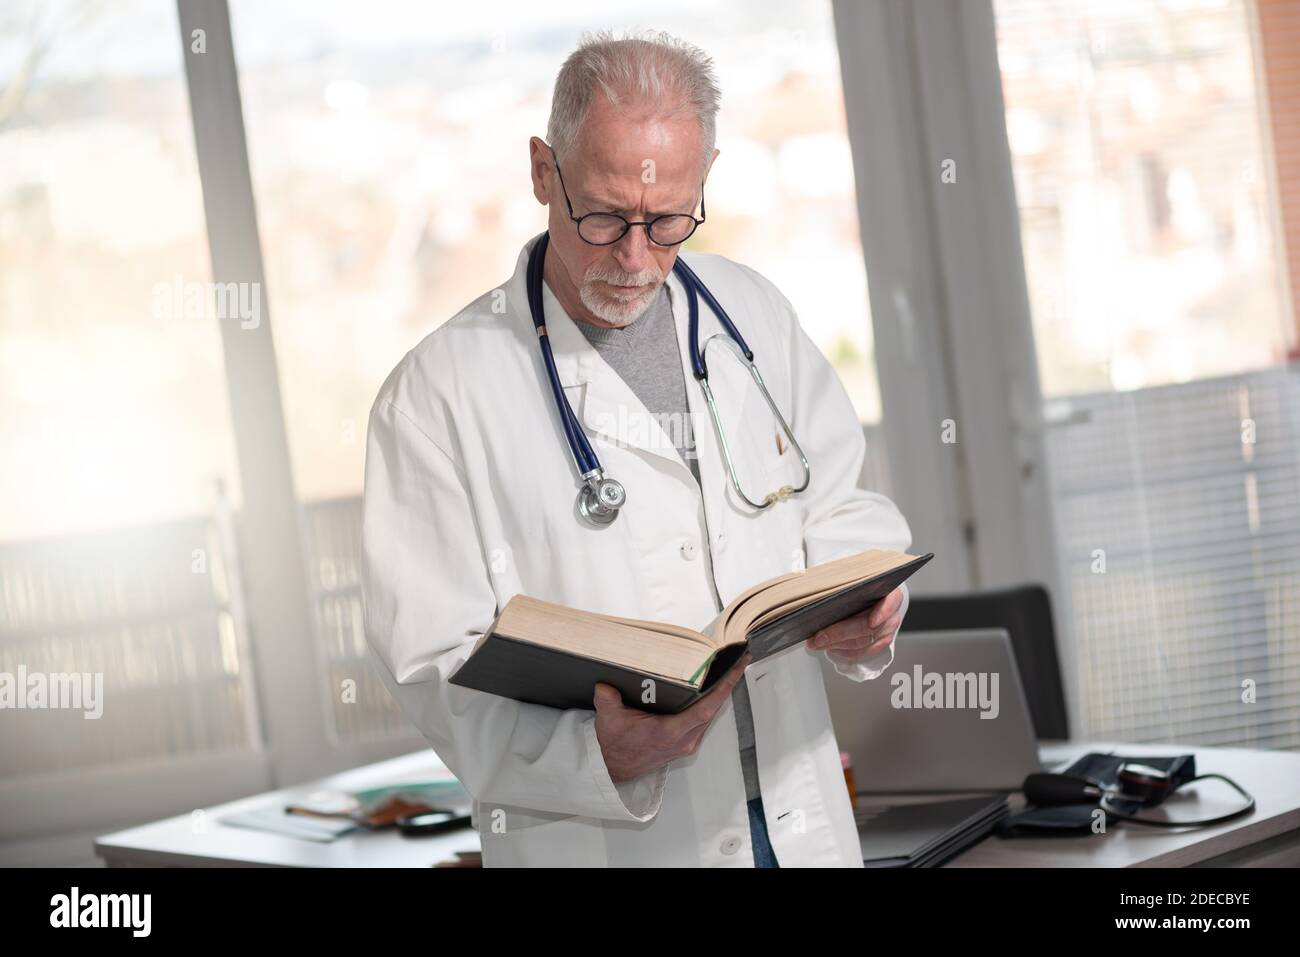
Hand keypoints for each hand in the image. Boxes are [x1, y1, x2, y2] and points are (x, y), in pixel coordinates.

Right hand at [593, 651, 751, 783]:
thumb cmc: (614, 745)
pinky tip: (711, 689)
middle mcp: (683, 740)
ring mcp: (686, 744)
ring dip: (721, 694)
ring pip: (711, 715)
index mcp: (669, 733)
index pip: (705, 710)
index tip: (735, 670)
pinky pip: (704, 720)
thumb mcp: (608, 719)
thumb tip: (606, 685)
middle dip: (728, 684)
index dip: (723, 689)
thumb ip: (606, 699)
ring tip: (730, 670)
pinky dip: (711, 703)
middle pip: (714, 709)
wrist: (612, 768)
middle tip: (740, 660)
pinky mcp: (685, 744)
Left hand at [807, 586, 903, 661]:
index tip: (871, 622)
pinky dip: (843, 652)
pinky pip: (861, 652)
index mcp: (890, 594)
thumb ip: (844, 586)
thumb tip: (821, 593)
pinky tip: (829, 647)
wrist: (864, 595)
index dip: (883, 612)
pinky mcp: (877, 644)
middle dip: (841, 633)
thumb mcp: (854, 581)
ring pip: (863, 643)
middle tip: (820, 636)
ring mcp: (885, 631)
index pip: (891, 602)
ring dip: (837, 644)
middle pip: (869, 628)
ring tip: (818, 642)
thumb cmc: (859, 587)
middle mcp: (890, 614)